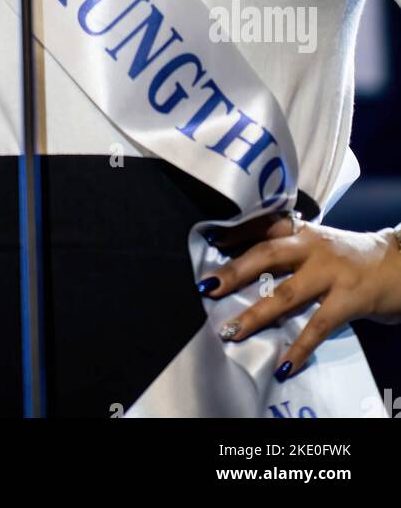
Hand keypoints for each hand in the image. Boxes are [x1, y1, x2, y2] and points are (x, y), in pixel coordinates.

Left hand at [196, 214, 400, 379]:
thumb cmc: (351, 257)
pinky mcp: (348, 299)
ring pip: (287, 293)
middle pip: (268, 254)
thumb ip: (289, 250)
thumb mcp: (319, 244)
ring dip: (256, 314)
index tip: (210, 241)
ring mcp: (331, 272)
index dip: (236, 232)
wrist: (400, 264)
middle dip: (236, 271)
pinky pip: (318, 326)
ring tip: (231, 331)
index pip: (264, 226)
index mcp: (303, 231)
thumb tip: (246, 266)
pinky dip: (299, 347)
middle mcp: (313, 246)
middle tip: (208, 287)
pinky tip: (284, 365)